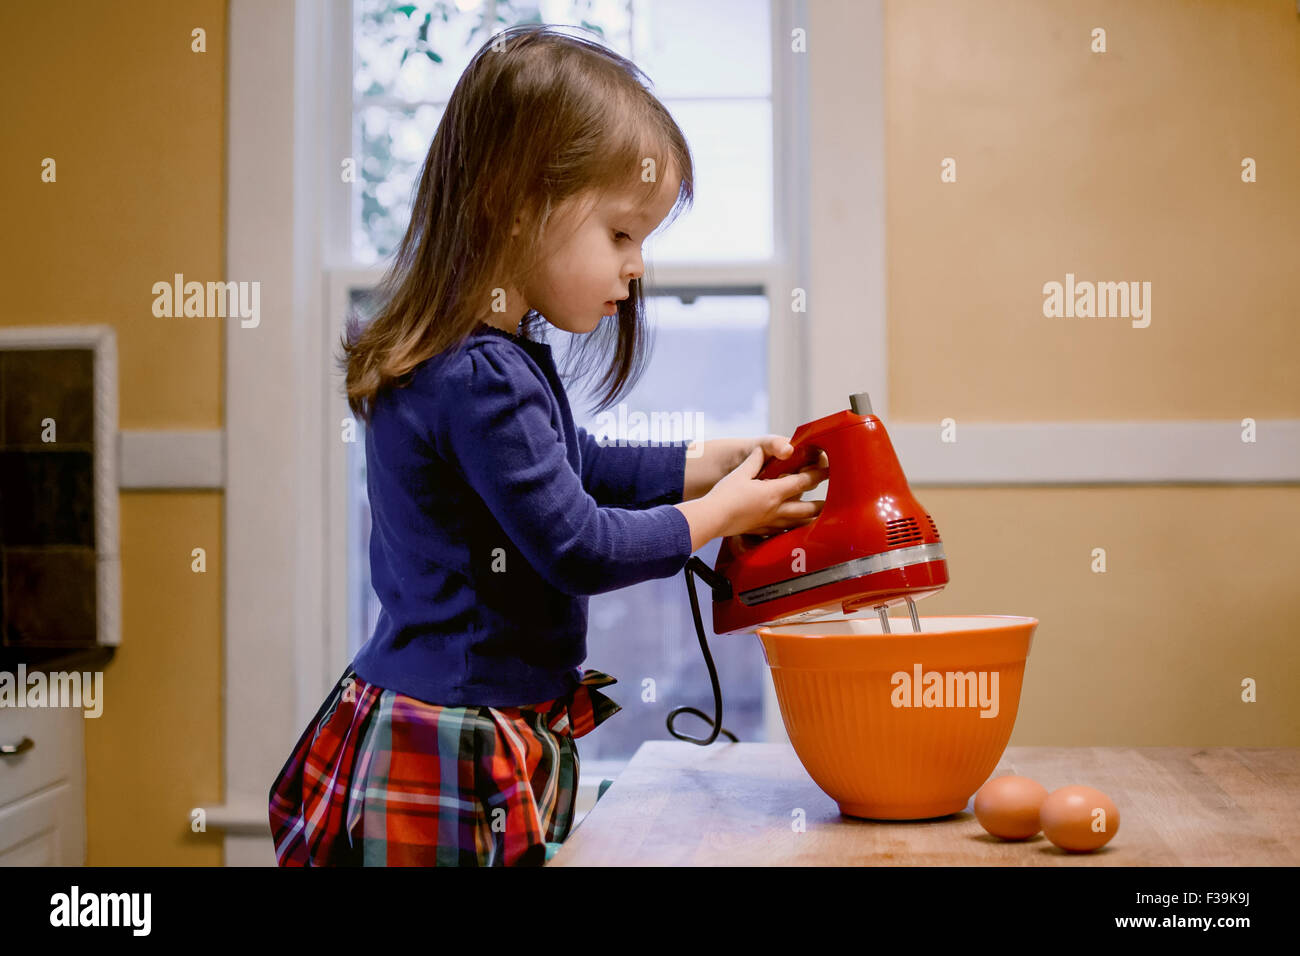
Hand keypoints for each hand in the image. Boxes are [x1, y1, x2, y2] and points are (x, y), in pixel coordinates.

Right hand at [704, 439, 828, 538]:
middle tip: (831, 501)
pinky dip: (792, 530)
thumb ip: (753, 461)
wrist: (712, 519)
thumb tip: (760, 451)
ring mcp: (769, 523)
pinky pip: (782, 531)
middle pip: (806, 508)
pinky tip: (793, 530)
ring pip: (797, 523)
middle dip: (820, 504)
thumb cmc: (724, 496)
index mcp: (773, 492)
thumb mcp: (740, 473)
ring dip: (810, 519)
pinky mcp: (761, 531)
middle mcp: (775, 509)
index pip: (801, 482)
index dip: (817, 475)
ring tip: (818, 518)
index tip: (828, 471)